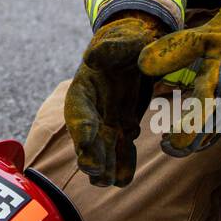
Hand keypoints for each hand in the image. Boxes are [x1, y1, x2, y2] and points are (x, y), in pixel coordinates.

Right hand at [65, 11, 165, 186]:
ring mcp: (107, 121)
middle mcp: (92, 109)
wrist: (142, 46)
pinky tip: (125, 179)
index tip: (86, 139)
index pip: (78, 109)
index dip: (80, 124)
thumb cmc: (129, 39)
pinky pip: (121, 152)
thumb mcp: (124, 38)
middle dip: (89, 155)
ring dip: (104, 167)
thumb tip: (92, 57)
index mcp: (85, 87)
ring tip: (109, 181)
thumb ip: (110, 48)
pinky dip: (123, 165)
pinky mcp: (124, 129)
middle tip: (95, 170)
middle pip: (86, 137)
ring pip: (101, 151)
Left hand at [137, 0, 220, 156]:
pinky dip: (208, 133)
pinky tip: (195, 138)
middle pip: (209, 130)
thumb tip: (141, 65)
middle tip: (165, 145)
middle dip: (186, 142)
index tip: (168, 142)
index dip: (186, 132)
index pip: (203, 115)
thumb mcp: (198, 36)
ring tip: (171, 143)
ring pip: (216, 129)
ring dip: (196, 139)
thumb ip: (171, 52)